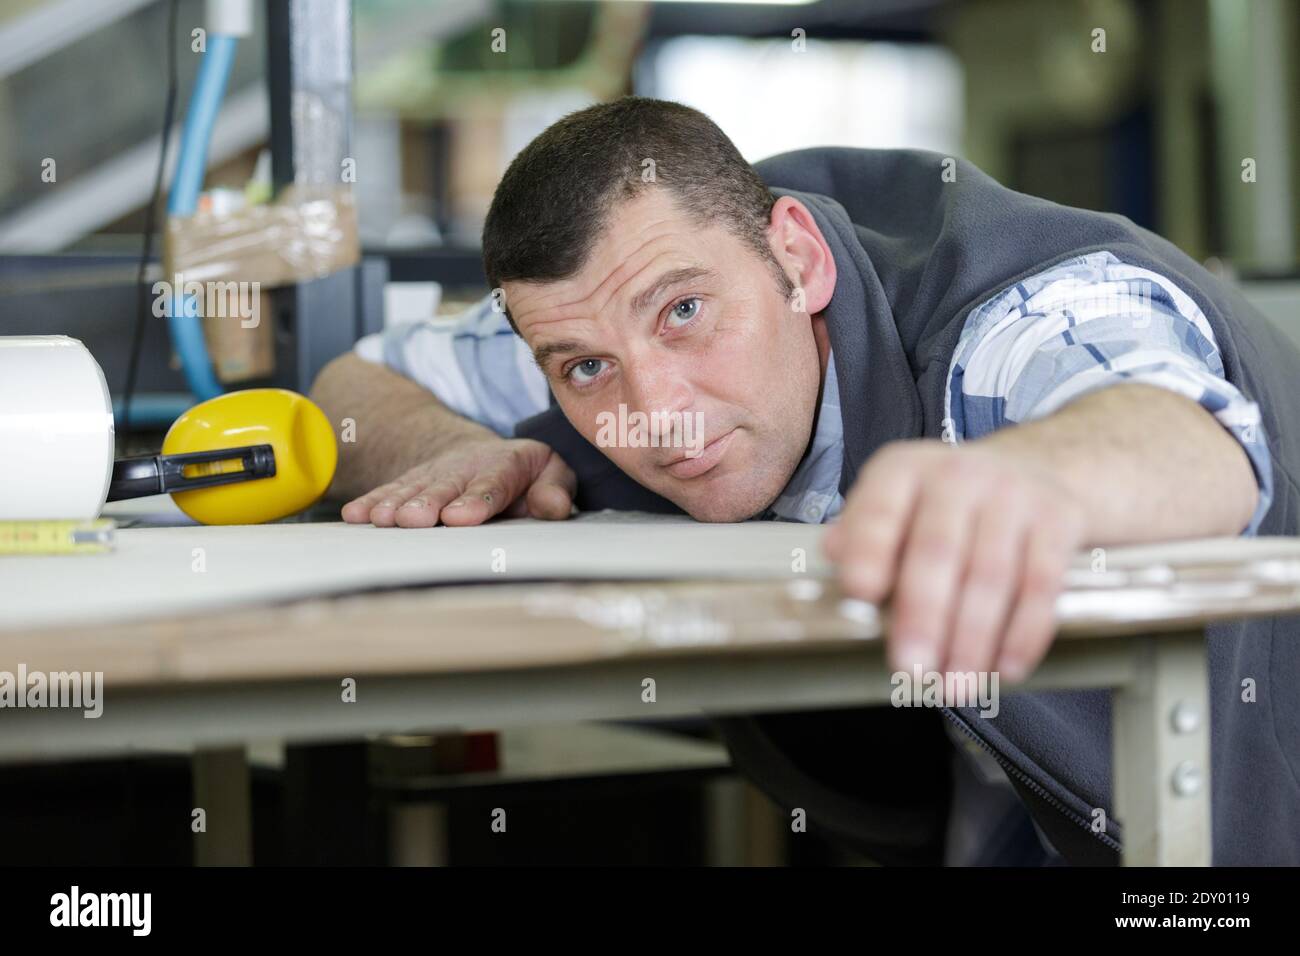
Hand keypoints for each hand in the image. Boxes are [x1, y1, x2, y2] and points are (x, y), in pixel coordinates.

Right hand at [341, 437, 575, 527]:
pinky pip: (390, 493)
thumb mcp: (552, 474)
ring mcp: (434, 476)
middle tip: (413, 519)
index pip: (491, 484)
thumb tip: (554, 506)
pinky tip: (356, 516)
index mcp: (505, 465)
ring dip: (395, 505)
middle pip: (445, 487)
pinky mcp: (412, 486)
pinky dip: (372, 504)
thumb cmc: (527, 476)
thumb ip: (556, 489)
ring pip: (413, 490)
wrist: (484, 456)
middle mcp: (464, 468)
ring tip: (381, 520)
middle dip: (427, 503)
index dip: (475, 500)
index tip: (456, 517)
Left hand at [822, 439, 1087, 682]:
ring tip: (956, 687)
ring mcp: (1013, 494)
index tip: (860, 594)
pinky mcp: (1059, 520)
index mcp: (904, 470)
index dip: (870, 549)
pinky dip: (1024, 633)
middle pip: (938, 550)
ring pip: (991, 575)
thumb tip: (832, 555)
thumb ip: (861, 532)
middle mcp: (958, 473)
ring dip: (972, 639)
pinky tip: (1006, 669)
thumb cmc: (945, 504)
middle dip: (924, 616)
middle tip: (911, 669)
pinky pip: (1042, 585)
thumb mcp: (898, 503)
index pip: (881, 508)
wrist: (1038, 467)